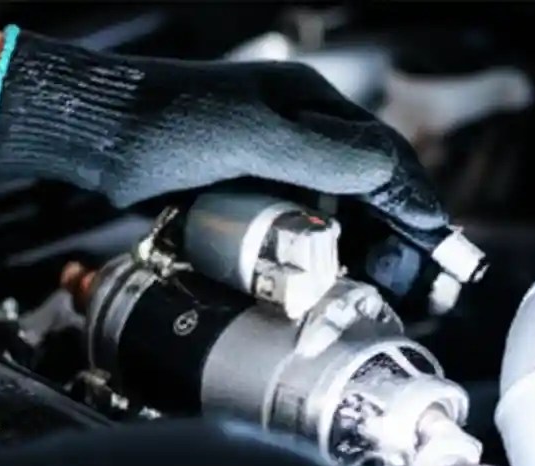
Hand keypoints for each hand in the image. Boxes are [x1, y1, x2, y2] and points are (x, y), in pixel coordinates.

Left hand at [0, 30, 450, 245]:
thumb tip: (392, 178)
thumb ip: (322, 154)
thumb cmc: (165, 126)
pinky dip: (319, 252)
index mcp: (311, 107)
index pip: (385, 160)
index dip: (416, 209)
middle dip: (394, 239)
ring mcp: (272, 161)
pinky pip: (299, 224)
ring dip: (360, 250)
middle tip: (404, 286)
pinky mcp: (246, 190)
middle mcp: (299, 132)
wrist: (93, 133)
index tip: (441, 252)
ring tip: (370, 289)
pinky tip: (321, 277)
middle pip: (368, 190)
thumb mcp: (251, 136)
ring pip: (337, 211)